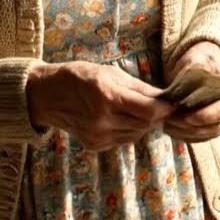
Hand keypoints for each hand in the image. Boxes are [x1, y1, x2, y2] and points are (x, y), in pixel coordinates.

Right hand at [26, 61, 174, 150]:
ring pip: (137, 134)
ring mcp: (98, 136)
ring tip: (137, 109)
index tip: (172, 102)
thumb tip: (166, 97)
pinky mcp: (94, 145)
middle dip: (156, 115)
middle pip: (146, 124)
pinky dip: (129, 130)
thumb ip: (140, 88)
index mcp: (108, 97)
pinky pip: (123, 140)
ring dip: (143, 123)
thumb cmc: (80, 77)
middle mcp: (103, 120)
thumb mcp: (111, 73)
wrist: (47, 95)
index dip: (166, 108)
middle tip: (157, 104)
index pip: (150, 111)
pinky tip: (122, 118)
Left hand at [162, 41, 219, 142]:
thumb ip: (197, 64)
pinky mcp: (217, 128)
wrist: (204, 69)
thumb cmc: (202, 62)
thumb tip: (193, 72)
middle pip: (216, 126)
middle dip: (191, 127)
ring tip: (167, 125)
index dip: (206, 115)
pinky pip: (203, 138)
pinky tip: (171, 129)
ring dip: (186, 133)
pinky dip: (186, 136)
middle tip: (170, 121)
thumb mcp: (200, 58)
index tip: (186, 117)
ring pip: (208, 135)